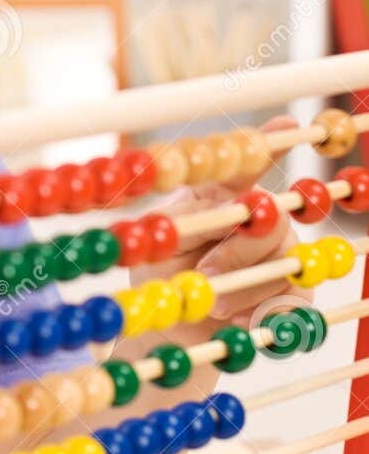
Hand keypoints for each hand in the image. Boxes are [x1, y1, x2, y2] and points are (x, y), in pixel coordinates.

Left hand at [144, 117, 297, 326]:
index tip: (284, 127)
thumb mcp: (159, 246)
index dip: (267, 146)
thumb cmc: (162, 276)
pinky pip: (292, 299)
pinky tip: (235, 320)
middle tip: (205, 272)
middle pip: (271, 218)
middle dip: (238, 249)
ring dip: (242, 288)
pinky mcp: (293, 291)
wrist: (171, 326)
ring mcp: (281, 253)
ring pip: (283, 260)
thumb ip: (187, 225)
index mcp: (222, 197)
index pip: (245, 166)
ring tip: (211, 303)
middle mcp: (258, 219)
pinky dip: (258, 313)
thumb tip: (224, 215)